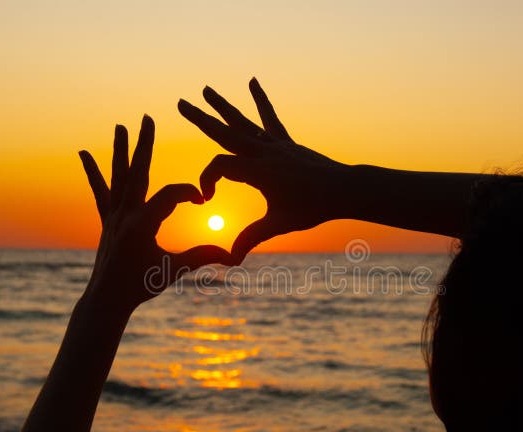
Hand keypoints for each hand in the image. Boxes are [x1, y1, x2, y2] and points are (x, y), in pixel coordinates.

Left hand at [78, 115, 232, 311]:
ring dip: (120, 150)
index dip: (189, 193)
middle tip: (146, 118)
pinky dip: (93, 172)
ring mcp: (113, 216)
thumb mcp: (174, 270)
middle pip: (138, 172)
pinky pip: (100, 191)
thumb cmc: (140, 286)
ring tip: (120, 126)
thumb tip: (233, 256)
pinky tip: (83, 153)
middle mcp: (125, 215)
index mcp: (142, 225)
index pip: (170, 195)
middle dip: (144, 144)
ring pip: (118, 176)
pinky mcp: (106, 220)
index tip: (204, 200)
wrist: (107, 300)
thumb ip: (202, 257)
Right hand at [178, 78, 348, 261]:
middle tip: (179, 103)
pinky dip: (260, 101)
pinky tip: (252, 81)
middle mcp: (264, 153)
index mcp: (259, 172)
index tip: (208, 200)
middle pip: (225, 132)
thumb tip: (231, 259)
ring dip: (222, 106)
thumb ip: (252, 237)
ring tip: (205, 88)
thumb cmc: (312, 209)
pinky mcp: (286, 142)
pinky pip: (269, 118)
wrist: (343, 191)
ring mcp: (275, 145)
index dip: (207, 180)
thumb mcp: (279, 224)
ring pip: (243, 122)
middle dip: (200, 119)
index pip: (219, 166)